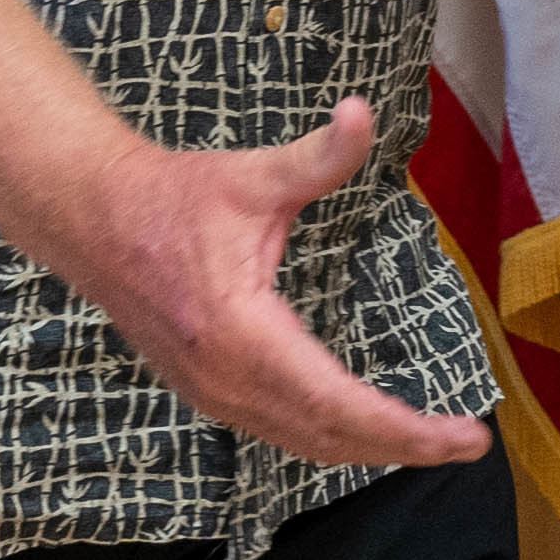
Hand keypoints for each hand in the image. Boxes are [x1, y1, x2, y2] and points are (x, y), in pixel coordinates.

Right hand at [39, 98, 491, 469]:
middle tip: (466, 445)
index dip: (405, 429)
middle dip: (402, 446)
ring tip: (428, 443)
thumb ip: (318, 156)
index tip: (462, 436)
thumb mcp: (252, 176)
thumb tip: (364, 111)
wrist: (93, 220)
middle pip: (328, 436)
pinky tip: (364, 431)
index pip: (338, 404)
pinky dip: (330, 438)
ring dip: (367, 449)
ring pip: (302, 442)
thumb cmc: (175, 198)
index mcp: (242, 336)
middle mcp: (226, 381)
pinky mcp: (207, 392)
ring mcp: (212, 394)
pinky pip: (280, 431)